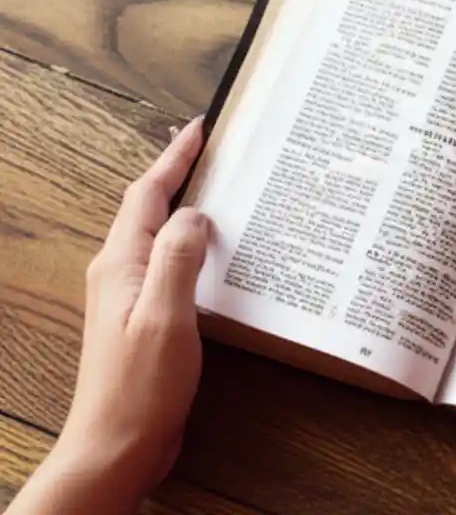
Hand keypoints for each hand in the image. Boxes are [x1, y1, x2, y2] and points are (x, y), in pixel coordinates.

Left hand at [9, 119, 208, 514]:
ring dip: (188, 207)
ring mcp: (129, 295)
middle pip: (150, 207)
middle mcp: (120, 272)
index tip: (201, 127)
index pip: (147, 193)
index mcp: (122, 263)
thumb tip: (196, 213)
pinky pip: (170, 263)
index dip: (175, 158)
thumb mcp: (165, 316)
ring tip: (223, 189)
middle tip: (217, 149)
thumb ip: (178, 257)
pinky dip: (194, 244)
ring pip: (160, 234)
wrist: (117, 443)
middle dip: (181, 173)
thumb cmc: (140, 385)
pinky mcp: (144, 317)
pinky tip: (217, 251)